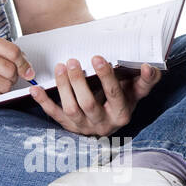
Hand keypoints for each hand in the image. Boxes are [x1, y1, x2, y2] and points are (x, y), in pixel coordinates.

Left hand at [28, 56, 161, 135]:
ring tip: (61, 67)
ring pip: (70, 109)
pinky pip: (54, 115)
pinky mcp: (69, 126)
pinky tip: (36, 89)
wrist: (110, 118)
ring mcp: (84, 127)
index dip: (106, 77)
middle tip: (73, 61)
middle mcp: (103, 124)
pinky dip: (44, 102)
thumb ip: (147, 80)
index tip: (98, 58)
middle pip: (88, 104)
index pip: (113, 95)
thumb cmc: (124, 99)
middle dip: (79, 82)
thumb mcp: (137, 91)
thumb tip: (149, 67)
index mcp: (121, 114)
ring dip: (63, 87)